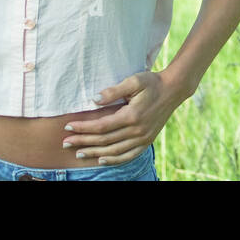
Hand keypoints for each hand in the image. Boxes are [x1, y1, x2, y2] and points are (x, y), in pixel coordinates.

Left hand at [60, 71, 182, 163]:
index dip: (83, 128)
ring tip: (79, 153)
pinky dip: (114, 160)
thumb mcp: (134, 80)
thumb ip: (114, 91)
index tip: (68, 127)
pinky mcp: (147, 141)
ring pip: (114, 150)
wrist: (173, 89)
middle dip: (83, 142)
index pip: (101, 126)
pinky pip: (128, 155)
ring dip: (94, 153)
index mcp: (132, 116)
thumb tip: (94, 100)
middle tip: (65, 143)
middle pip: (104, 140)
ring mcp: (143, 138)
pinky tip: (102, 160)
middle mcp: (137, 130)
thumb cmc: (152, 82)